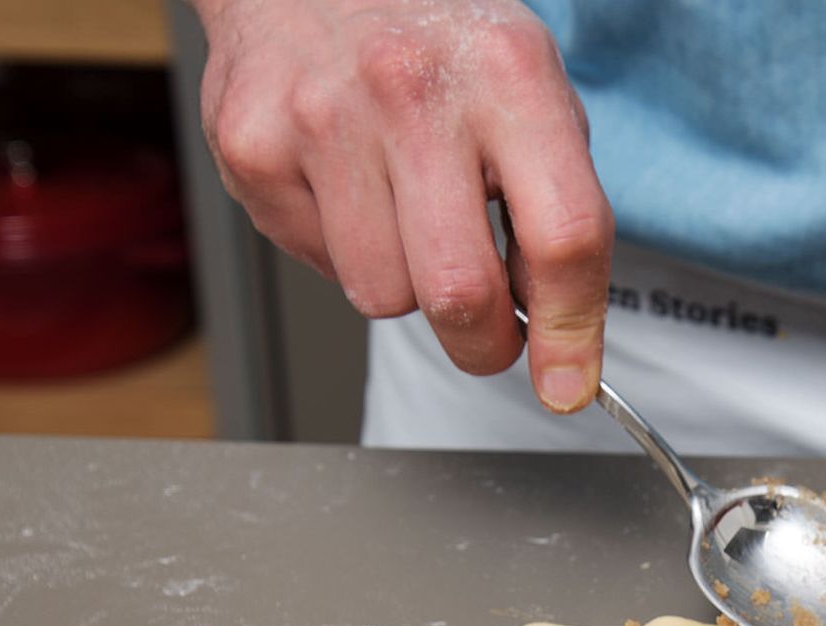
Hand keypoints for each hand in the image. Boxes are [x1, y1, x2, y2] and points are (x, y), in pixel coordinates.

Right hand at [192, 0, 612, 410]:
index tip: (567, 385)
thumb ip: (557, 208)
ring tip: (406, 214)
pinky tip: (348, 185)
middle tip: (488, 327)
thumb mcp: (528, 93)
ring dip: (406, 285)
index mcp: (507, 75)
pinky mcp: (252, 148)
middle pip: (459, 295)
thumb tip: (563, 336)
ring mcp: (322, 119)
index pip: (564, 236)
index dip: (572, 333)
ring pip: (383, 298)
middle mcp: (411, 91)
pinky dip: (344, 250)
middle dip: (483, 343)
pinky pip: (319, 265)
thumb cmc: (435, 39)